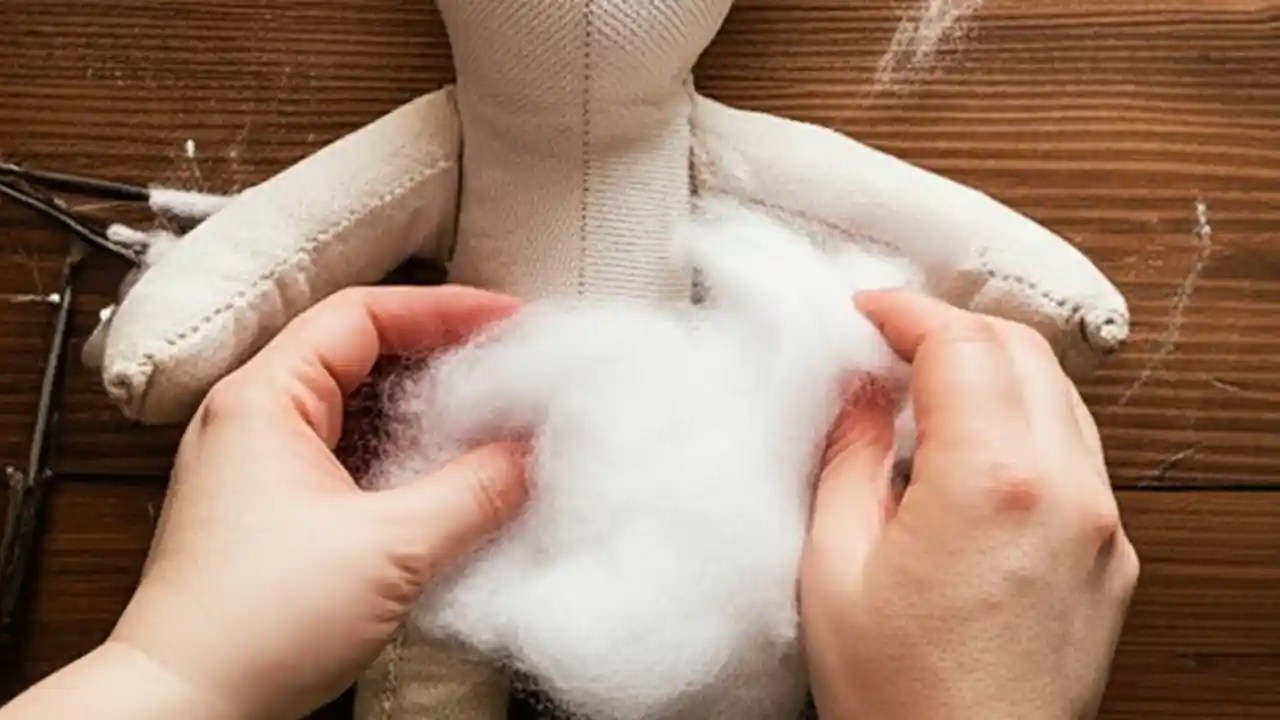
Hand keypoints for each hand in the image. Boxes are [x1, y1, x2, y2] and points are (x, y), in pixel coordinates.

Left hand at [4, 286, 526, 719]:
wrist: (184, 707)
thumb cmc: (250, 628)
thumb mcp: (388, 549)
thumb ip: (472, 491)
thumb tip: (526, 455)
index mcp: (264, 399)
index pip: (364, 315)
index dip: (444, 308)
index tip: (507, 321)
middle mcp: (254, 418)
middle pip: (360, 351)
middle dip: (440, 353)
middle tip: (507, 363)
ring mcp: (259, 463)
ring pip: (356, 404)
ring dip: (423, 405)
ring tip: (488, 415)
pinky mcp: (272, 506)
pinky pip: (348, 451)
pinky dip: (400, 450)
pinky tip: (445, 472)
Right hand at [801, 291, 1138, 719]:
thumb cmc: (899, 698)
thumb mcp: (834, 568)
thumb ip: (847, 459)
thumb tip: (861, 396)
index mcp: (992, 482)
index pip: (960, 343)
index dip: (906, 312)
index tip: (868, 312)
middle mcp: (1066, 492)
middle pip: (1022, 352)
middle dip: (951, 328)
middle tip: (891, 342)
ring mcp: (1100, 527)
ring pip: (1059, 395)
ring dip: (994, 369)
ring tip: (928, 392)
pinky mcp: (1111, 559)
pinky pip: (1077, 452)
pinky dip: (1026, 421)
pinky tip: (975, 450)